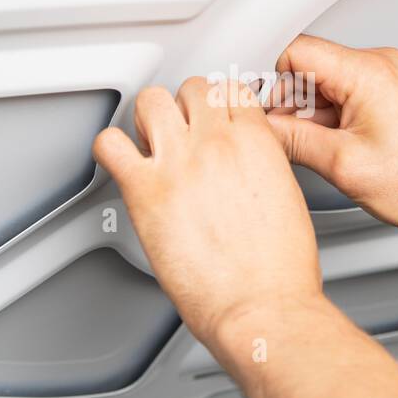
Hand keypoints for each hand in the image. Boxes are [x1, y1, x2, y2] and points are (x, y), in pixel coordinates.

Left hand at [92, 75, 323, 340]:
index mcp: (256, 142)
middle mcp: (216, 143)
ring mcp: (178, 163)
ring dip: (150, 120)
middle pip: (192, 89)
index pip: (231, 90)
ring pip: (151, 102)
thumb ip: (261, 166)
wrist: (261, 307)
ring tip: (153, 145)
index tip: (213, 119)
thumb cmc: (279, 271)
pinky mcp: (144, 191)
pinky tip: (122, 163)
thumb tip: (243, 164)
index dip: (220, 105)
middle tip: (183, 135)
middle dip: (186, 109)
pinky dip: (111, 148)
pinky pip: (110, 144)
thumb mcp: (287, 197)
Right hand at [265, 35, 397, 236]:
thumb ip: (291, 139)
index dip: (272, 84)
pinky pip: (347, 92)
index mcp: (367, 72)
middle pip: (309, 66)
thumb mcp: (342, 165)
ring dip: (313, 114)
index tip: (264, 112)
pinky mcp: (393, 91)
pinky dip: (333, 118)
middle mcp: (380, 64)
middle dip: (292, 103)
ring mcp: (389, 75)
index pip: (295, 52)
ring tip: (326, 152)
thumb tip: (260, 128)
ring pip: (326, 82)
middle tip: (292, 141)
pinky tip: (340, 148)